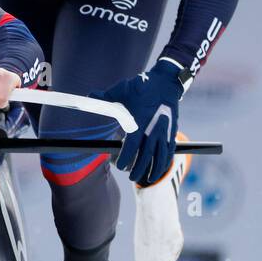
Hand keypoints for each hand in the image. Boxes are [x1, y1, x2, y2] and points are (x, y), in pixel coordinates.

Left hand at [91, 60, 184, 184]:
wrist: (165, 82)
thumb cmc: (140, 86)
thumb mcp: (121, 90)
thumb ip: (104, 97)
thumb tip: (89, 95)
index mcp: (139, 121)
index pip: (131, 146)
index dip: (125, 158)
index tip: (120, 166)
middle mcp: (153, 129)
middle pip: (146, 155)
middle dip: (138, 169)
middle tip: (130, 176)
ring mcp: (164, 130)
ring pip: (160, 155)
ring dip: (154, 169)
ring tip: (148, 179)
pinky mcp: (172, 130)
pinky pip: (171, 149)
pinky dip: (166, 160)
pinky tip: (161, 168)